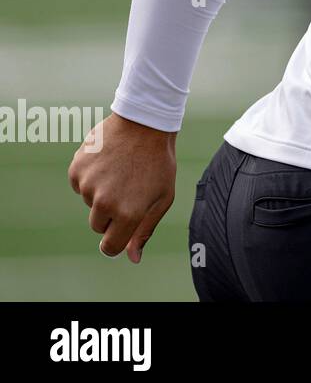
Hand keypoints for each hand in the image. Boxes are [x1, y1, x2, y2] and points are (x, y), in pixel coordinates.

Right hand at [68, 112, 176, 262]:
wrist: (145, 124)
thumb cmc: (158, 163)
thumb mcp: (162, 198)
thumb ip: (144, 230)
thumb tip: (132, 258)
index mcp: (128, 213)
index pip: (109, 247)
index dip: (115, 241)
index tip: (119, 232)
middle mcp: (104, 202)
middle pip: (98, 225)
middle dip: (111, 214)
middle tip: (129, 190)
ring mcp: (87, 186)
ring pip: (89, 202)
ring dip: (102, 192)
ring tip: (122, 171)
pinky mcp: (76, 170)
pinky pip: (80, 184)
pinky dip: (91, 176)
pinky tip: (108, 161)